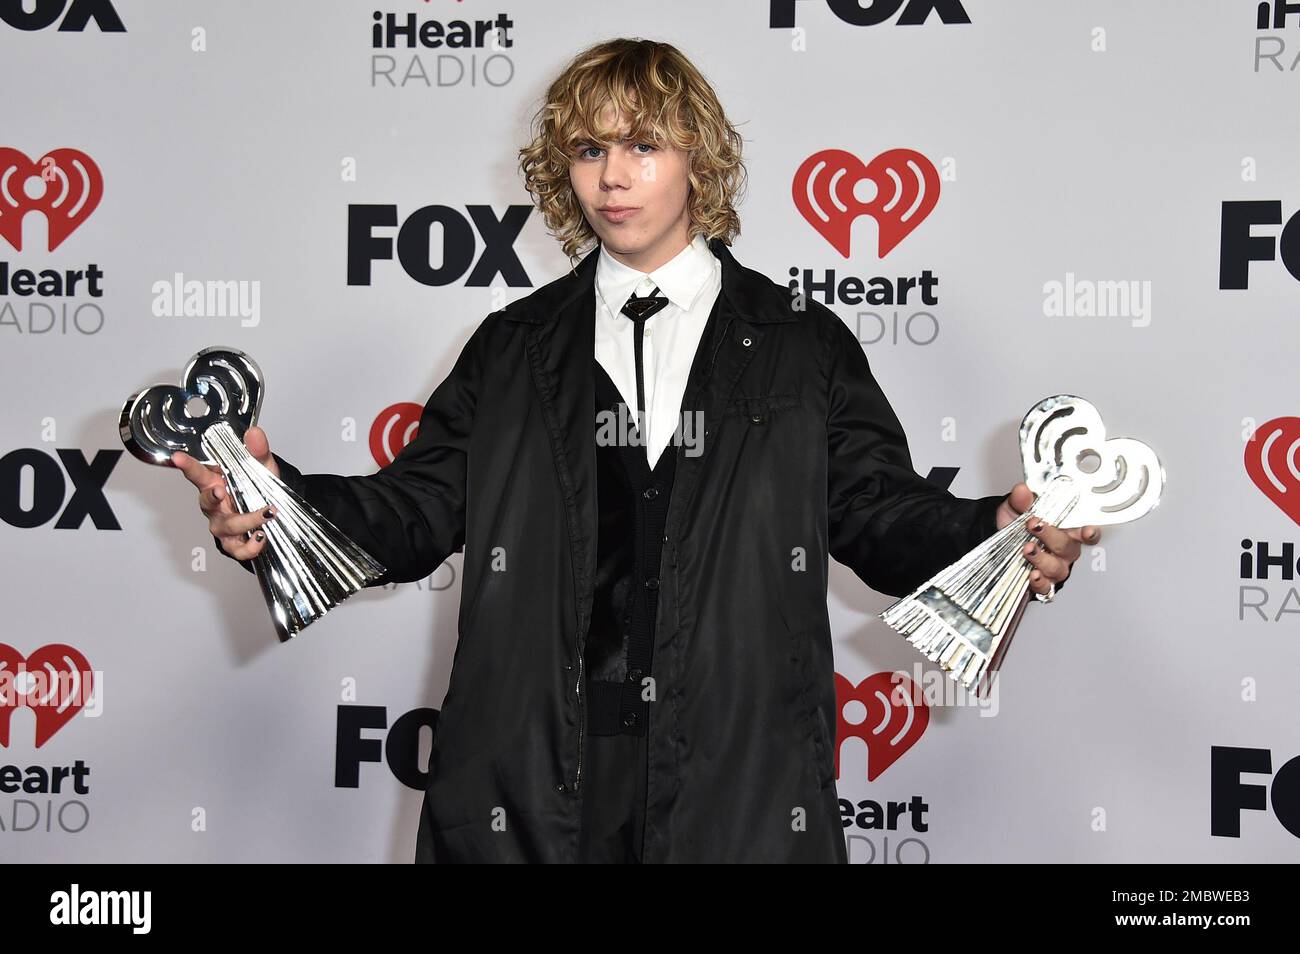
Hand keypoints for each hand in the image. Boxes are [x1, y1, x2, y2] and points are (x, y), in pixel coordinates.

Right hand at [172, 425, 279, 561]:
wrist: (272, 512)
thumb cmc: (259, 488)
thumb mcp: (262, 467)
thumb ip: (258, 451)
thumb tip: (254, 433)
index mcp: (216, 483)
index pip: (198, 473)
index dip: (187, 466)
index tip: (177, 457)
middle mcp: (216, 506)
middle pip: (206, 502)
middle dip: (211, 497)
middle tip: (219, 490)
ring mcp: (223, 526)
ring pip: (226, 527)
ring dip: (246, 521)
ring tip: (267, 513)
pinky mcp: (234, 543)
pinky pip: (237, 549)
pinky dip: (250, 546)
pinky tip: (262, 537)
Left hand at [995, 482, 1100, 597]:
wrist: (995, 539)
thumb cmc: (1015, 526)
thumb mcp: (1015, 509)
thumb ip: (1021, 500)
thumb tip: (1022, 491)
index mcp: (1064, 530)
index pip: (1084, 532)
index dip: (1089, 533)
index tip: (1087, 530)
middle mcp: (1063, 551)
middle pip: (1068, 547)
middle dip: (1052, 536)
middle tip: (1035, 526)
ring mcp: (1054, 568)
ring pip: (1057, 568)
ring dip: (1041, 558)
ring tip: (1027, 549)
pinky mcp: (1042, 583)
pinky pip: (1045, 587)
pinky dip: (1039, 582)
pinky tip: (1031, 574)